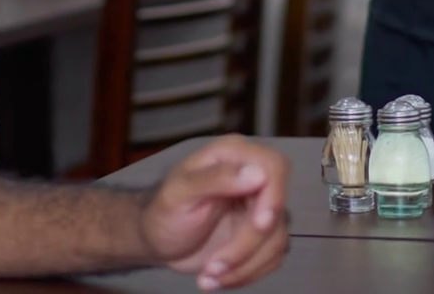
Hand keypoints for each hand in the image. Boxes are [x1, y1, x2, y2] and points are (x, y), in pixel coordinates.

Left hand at [143, 136, 290, 289]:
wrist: (158, 241)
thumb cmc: (163, 211)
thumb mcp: (180, 193)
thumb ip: (216, 178)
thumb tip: (258, 173)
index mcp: (234, 156)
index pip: (274, 167)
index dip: (274, 196)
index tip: (259, 226)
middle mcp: (253, 178)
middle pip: (276, 211)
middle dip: (248, 245)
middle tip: (213, 266)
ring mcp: (259, 209)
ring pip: (276, 240)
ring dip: (243, 267)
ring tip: (208, 276)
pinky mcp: (262, 237)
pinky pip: (272, 258)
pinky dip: (247, 274)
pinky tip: (219, 277)